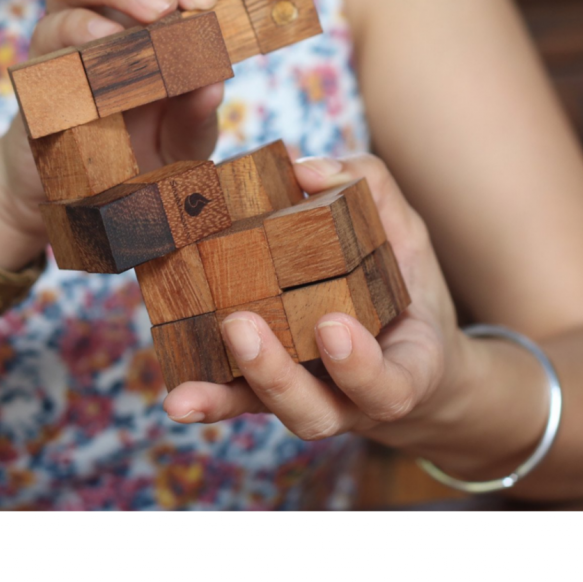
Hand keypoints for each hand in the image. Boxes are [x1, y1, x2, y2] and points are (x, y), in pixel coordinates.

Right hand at [0, 0, 303, 270]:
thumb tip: (213, 83)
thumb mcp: (186, 138)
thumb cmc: (143, 148)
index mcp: (164, 2)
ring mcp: (68, 23)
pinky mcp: (37, 62)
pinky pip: (49, 30)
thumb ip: (200, 114)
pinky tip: (107, 47)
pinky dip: (79, 31)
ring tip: (161, 15)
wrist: (76, 193)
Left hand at [162, 153, 475, 451]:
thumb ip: (369, 192)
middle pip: (314, 411)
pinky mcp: (267, 393)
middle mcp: (351, 400)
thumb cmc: (403, 284)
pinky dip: (206, 401)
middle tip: (241, 324)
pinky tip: (177, 399)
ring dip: (227, 393)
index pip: (389, 387)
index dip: (360, 366)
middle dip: (274, 373)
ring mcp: (307, 399)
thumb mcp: (405, 233)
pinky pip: (237, 402)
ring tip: (188, 380)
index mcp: (401, 371)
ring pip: (270, 411)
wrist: (402, 345)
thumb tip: (306, 170)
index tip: (332, 324)